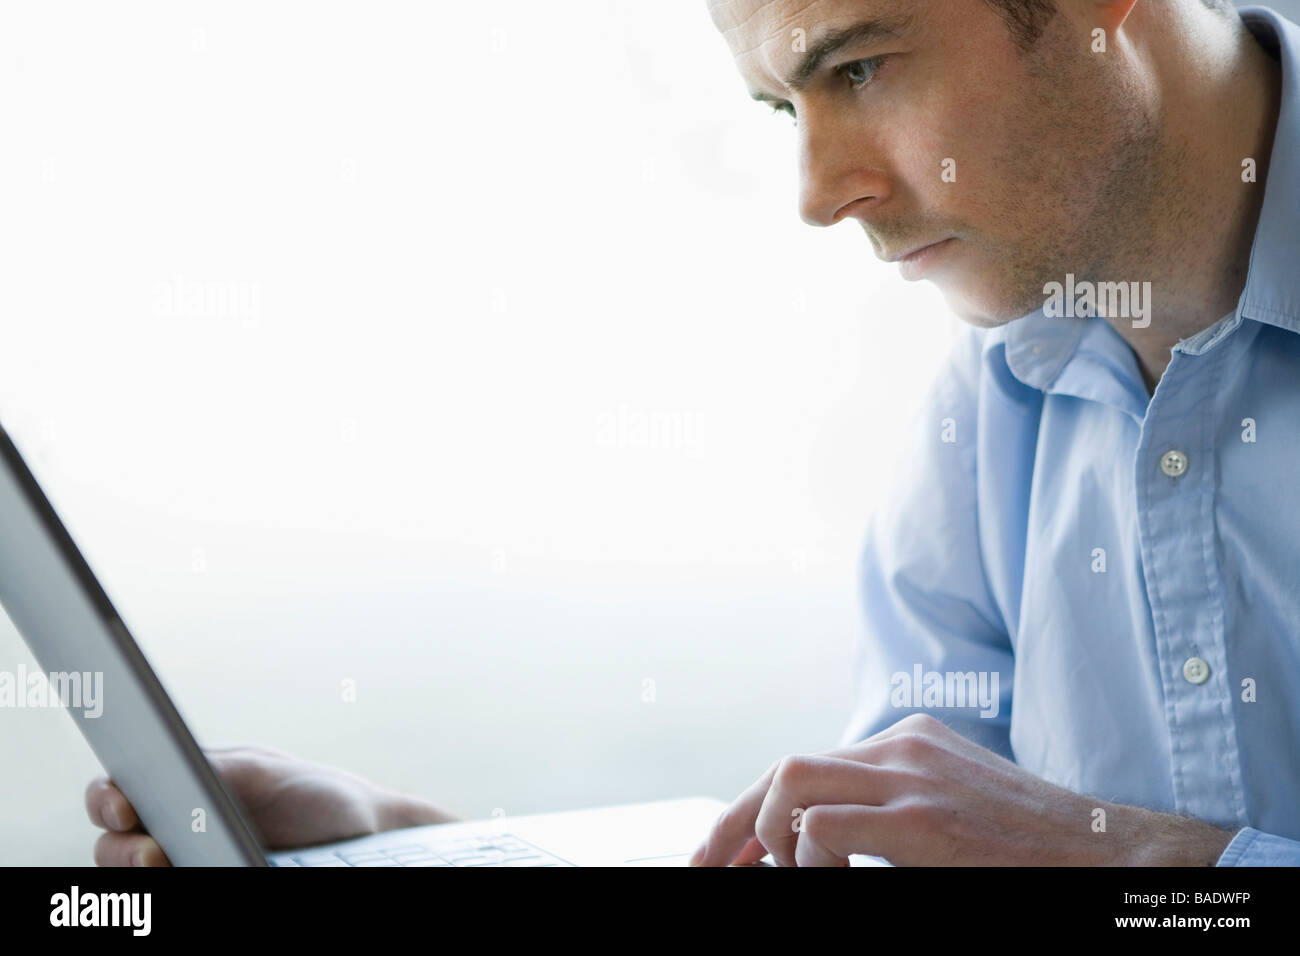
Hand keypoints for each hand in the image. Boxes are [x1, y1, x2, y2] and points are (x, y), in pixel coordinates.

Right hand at [85, 744, 458, 865]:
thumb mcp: (268, 771)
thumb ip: (219, 769)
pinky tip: (186, 873)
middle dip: (121, 848)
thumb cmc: (318, 792)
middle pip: (115, 842)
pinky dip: (168, 884)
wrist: (364, 833)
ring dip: (136, 871)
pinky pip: (174, 889)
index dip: (105, 798)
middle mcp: (177, 826)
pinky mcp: (212, 880)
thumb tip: (173, 766)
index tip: (121, 808)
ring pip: (136, 873)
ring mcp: (190, 861)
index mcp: (184, 784)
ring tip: (166, 865)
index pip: (120, 790)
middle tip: (153, 853)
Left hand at [690, 714, 1236, 866]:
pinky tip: (829, 882)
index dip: (751, 813)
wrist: (1109, 854)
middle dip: (733, 824)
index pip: (805, 766)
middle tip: (704, 869)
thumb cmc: (1029, 847)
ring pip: (791, 780)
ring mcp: (910, 775)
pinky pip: (825, 828)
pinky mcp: (922, 817)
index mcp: (904, 745)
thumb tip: (815, 848)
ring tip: (785, 876)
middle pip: (784, 767)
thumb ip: (886, 816)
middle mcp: (900, 747)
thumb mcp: (949, 814)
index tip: (720, 857)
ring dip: (770, 835)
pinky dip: (808, 859)